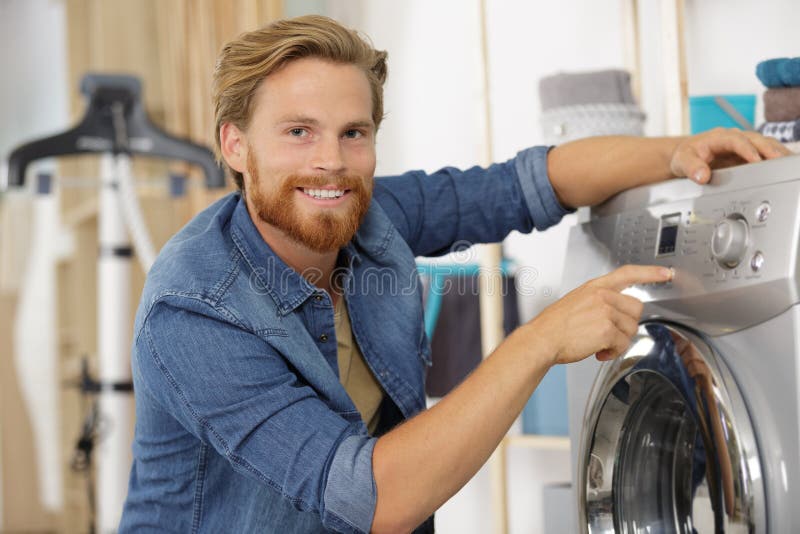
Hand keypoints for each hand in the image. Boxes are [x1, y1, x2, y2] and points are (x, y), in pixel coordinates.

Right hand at [527, 265, 671, 364]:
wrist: (542, 339)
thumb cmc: (554, 326)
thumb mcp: (576, 302)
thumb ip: (598, 301)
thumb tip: (618, 314)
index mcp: (594, 287)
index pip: (627, 273)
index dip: (649, 273)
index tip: (665, 273)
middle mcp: (602, 296)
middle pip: (636, 308)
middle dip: (627, 323)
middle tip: (609, 332)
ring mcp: (605, 311)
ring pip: (630, 328)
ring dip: (618, 340)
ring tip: (598, 343)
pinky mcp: (607, 330)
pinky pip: (623, 344)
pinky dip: (612, 352)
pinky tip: (598, 351)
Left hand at [670, 127, 792, 183]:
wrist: (686, 155)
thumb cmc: (685, 155)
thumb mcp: (682, 161)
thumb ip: (691, 168)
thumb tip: (702, 176)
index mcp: (718, 137)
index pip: (736, 140)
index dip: (747, 149)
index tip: (755, 159)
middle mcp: (734, 138)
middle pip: (756, 139)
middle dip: (769, 149)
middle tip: (780, 160)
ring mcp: (743, 145)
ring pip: (764, 144)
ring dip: (777, 152)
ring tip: (789, 162)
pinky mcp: (748, 154)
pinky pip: (765, 153)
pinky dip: (776, 158)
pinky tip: (787, 164)